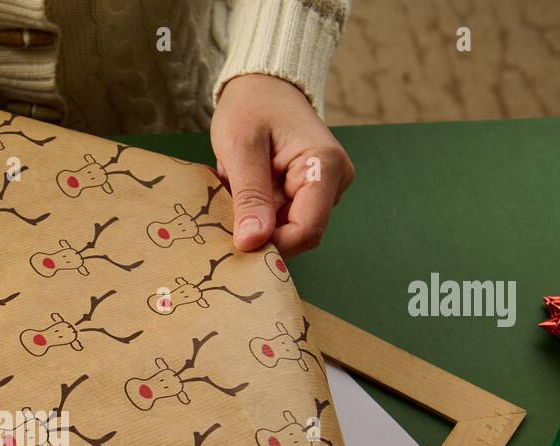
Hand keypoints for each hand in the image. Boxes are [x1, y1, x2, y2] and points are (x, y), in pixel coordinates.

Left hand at [211, 74, 354, 256]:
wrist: (263, 85)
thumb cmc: (252, 106)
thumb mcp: (241, 148)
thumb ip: (249, 196)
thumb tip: (252, 243)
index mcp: (325, 167)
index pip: (307, 231)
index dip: (272, 245)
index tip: (236, 240)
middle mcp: (333, 182)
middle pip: (297, 233)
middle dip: (260, 230)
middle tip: (226, 208)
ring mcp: (322, 189)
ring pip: (285, 228)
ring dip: (255, 219)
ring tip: (234, 189)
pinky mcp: (307, 192)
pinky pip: (280, 217)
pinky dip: (256, 210)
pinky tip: (241, 189)